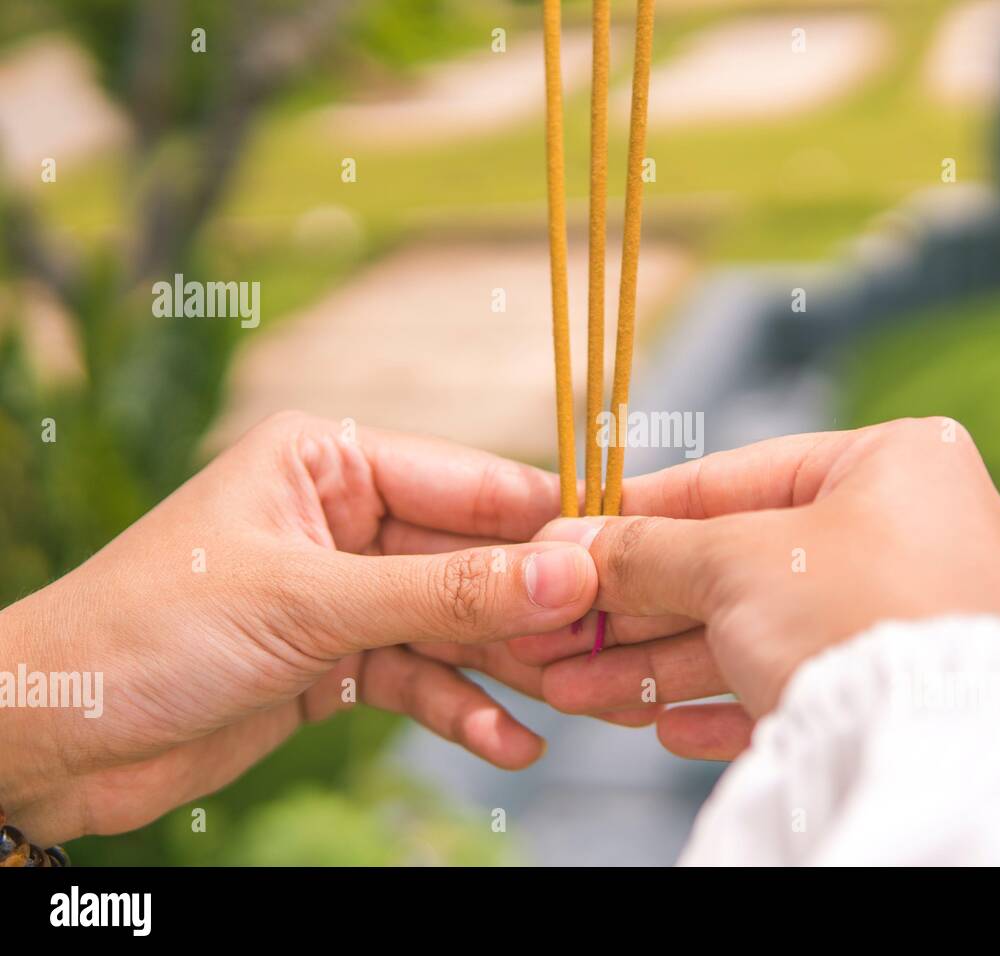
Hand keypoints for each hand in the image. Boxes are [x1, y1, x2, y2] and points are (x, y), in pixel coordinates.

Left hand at [0, 412, 596, 843]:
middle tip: (608, 651)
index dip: (551, 526)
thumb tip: (566, 574)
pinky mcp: (338, 660)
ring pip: (456, 624)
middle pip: (474, 560)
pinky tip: (509, 744)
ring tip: (577, 704)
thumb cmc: (147, 633)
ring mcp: (345, 593)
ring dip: (510, 668)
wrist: (53, 737)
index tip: (626, 564)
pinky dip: (461, 710)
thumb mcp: (311, 605)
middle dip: (536, 611)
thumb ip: (445, 592)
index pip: (473, 483)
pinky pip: (420, 677)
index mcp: (333, 462)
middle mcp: (347, 518)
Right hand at [514, 418, 999, 758]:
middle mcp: (921, 532)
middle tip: (567, 630)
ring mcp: (922, 617)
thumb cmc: (855, 620)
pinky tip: (667, 726)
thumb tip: (574, 542)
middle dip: (644, 607)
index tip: (580, 530)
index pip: (740, 474)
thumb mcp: (732, 564)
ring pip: (766, 633)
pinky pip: (808, 687)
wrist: (940, 760)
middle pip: (746, 564)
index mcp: (900, 464)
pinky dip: (731, 705)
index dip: (645, 508)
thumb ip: (648, 550)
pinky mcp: (913, 695)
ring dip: (666, 666)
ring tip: (583, 689)